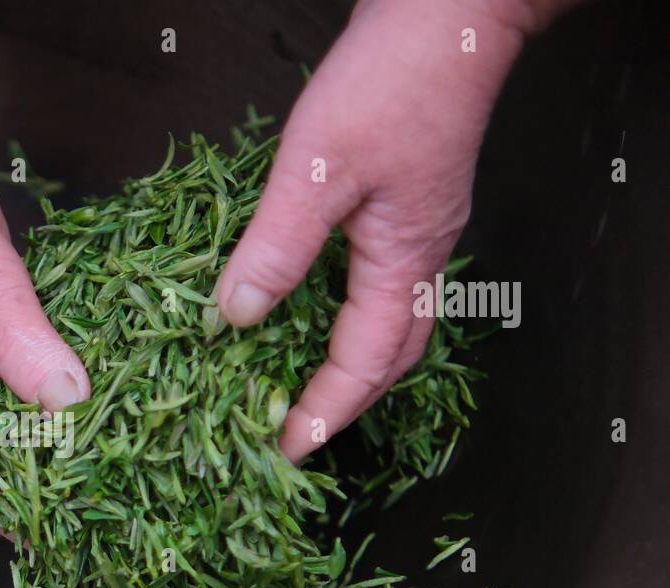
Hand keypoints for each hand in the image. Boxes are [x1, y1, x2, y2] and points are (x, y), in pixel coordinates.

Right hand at [0, 60, 88, 516]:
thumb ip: (28, 355)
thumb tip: (75, 405)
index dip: (25, 515)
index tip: (80, 532)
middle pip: (5, 458)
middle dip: (56, 474)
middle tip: (122, 490)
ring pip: (22, 416)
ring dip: (64, 427)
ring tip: (129, 447)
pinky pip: (32, 373)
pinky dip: (62, 382)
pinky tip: (112, 386)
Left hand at [213, 0, 548, 461]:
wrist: (447, 15)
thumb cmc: (391, 83)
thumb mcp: (318, 171)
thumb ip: (277, 248)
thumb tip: (236, 317)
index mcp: (404, 262)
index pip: (365, 365)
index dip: (325, 412)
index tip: (286, 449)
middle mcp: (419, 258)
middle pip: (390, 357)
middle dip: (344, 402)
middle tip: (295, 431)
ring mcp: (416, 232)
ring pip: (388, 323)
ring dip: (347, 363)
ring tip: (297, 388)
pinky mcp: (403, 205)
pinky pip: (376, 285)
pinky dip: (343, 315)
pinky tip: (306, 310)